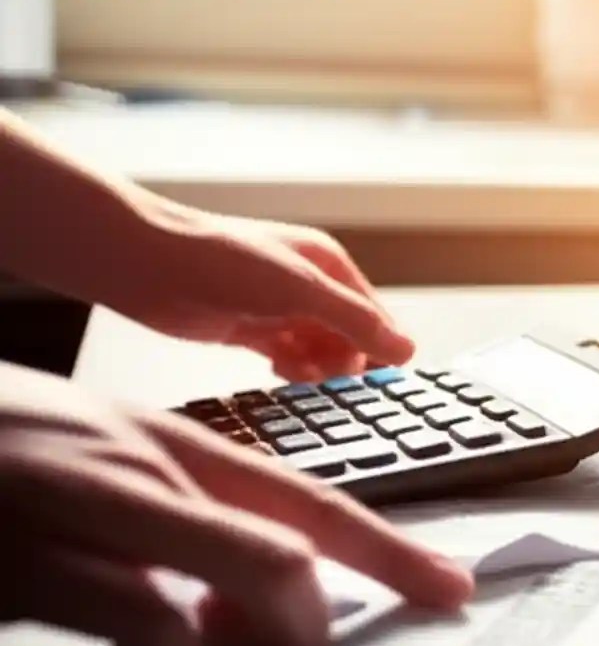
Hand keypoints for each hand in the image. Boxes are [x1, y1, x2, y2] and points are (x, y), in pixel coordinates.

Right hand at [0, 361, 473, 645]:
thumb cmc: (4, 452)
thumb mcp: (107, 461)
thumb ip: (183, 513)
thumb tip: (259, 585)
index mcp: (173, 445)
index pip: (313, 501)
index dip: (394, 550)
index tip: (451, 586)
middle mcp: (143, 472)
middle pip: (286, 554)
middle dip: (308, 621)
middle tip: (292, 644)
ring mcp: (82, 520)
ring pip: (226, 590)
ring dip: (242, 644)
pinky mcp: (24, 570)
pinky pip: (136, 634)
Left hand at [90, 196, 414, 381]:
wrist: (146, 264)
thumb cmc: (221, 262)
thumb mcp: (302, 291)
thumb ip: (355, 320)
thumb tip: (405, 350)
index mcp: (328, 264)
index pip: (374, 314)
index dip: (380, 348)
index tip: (383, 384)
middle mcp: (308, 285)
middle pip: (348, 337)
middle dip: (344, 363)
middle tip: (332, 383)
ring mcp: (278, 308)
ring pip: (318, 351)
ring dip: (316, 370)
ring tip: (301, 377)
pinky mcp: (250, 330)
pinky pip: (287, 358)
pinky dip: (290, 371)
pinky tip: (280, 374)